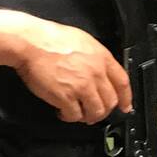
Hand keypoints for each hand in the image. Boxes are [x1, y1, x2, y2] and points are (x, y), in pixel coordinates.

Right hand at [15, 18, 132, 124]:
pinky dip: (69, 117)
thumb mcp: (82, 41)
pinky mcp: (65, 97)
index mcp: (101, 58)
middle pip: (110, 101)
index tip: (125, 106)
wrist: (31, 43)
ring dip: (88, 117)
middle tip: (94, 113)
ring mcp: (81, 87)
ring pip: (96, 112)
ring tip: (78, 114)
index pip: (123, 82)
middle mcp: (95, 73)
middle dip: (103, 111)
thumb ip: (94, 58)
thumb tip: (96, 69)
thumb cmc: (49, 39)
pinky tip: (62, 112)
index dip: (126, 98)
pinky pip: (74, 115)